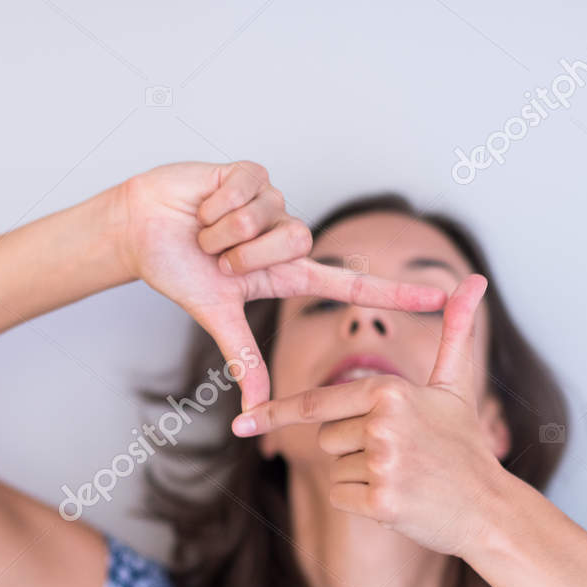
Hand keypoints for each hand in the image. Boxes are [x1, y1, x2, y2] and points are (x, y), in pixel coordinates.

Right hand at [115, 161, 448, 408]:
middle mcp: (287, 239)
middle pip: (298, 245)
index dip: (398, 292)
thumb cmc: (176, 270)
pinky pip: (251, 190)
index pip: (352, 285)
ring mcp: (272, 204)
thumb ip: (243, 359)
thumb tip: (253, 412)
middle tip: (217, 257)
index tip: (446, 295)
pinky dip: (219, 205)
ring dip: (228, 231)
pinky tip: (204, 204)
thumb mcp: (216, 316)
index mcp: (286, 274)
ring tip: (206, 231)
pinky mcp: (253, 174)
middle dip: (246, 256)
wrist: (139, 230)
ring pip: (271, 219)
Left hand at [228, 275, 509, 555]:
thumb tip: (473, 279)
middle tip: (399, 457)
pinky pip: (340, 497)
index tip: (242, 422)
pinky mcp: (382, 502)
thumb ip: (454, 333)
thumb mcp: (457, 385)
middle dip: (351, 450)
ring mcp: (382, 463)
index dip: (276, 414)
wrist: (490, 508)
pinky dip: (361, 505)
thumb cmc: (465, 446)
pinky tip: (399, 501)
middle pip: (325, 438)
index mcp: (390, 391)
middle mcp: (383, 423)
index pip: (316, 403)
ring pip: (334, 469)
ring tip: (404, 477)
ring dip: (359, 478)